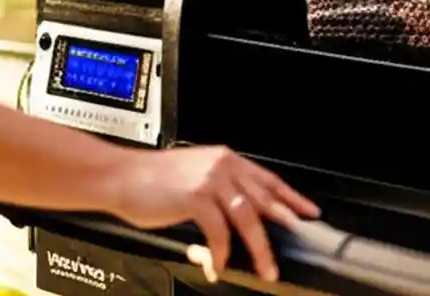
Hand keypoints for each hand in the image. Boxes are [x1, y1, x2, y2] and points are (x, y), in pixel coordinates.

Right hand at [109, 146, 320, 284]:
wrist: (120, 176)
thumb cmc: (152, 180)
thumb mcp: (194, 175)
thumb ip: (220, 189)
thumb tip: (242, 215)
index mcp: (225, 159)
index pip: (267, 179)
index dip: (290, 196)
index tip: (309, 212)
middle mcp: (222, 166)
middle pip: (264, 199)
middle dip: (285, 224)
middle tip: (300, 243)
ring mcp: (209, 180)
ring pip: (248, 219)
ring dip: (260, 249)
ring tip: (266, 270)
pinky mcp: (195, 198)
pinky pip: (219, 233)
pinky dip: (221, 253)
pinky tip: (218, 265)